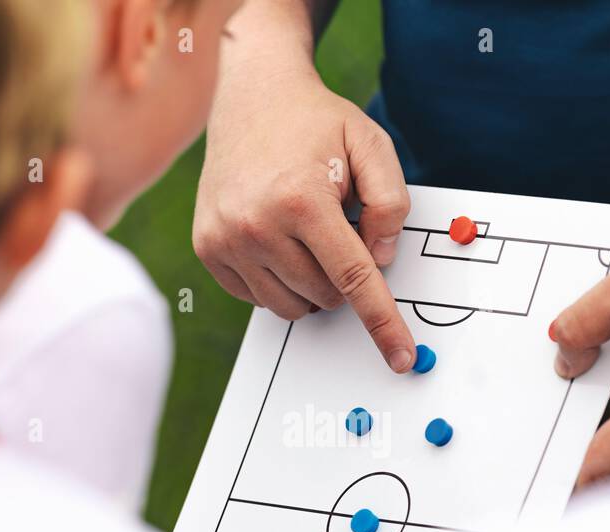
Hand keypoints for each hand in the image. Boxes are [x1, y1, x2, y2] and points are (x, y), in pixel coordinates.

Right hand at [193, 63, 415, 371]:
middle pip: (325, 296)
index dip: (382, 322)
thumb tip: (382, 258)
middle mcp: (256, 224)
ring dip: (312, 283)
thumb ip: (391, 202)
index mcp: (300, 199)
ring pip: (291, 306)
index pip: (352, 277)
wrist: (253, 96)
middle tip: (336, 227)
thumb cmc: (314, 122)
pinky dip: (280, 280)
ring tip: (307, 231)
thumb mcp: (372, 144)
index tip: (400, 357)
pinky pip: (258, 298)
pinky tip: (279, 238)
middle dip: (342, 274)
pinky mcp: (209, 249)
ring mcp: (226, 240)